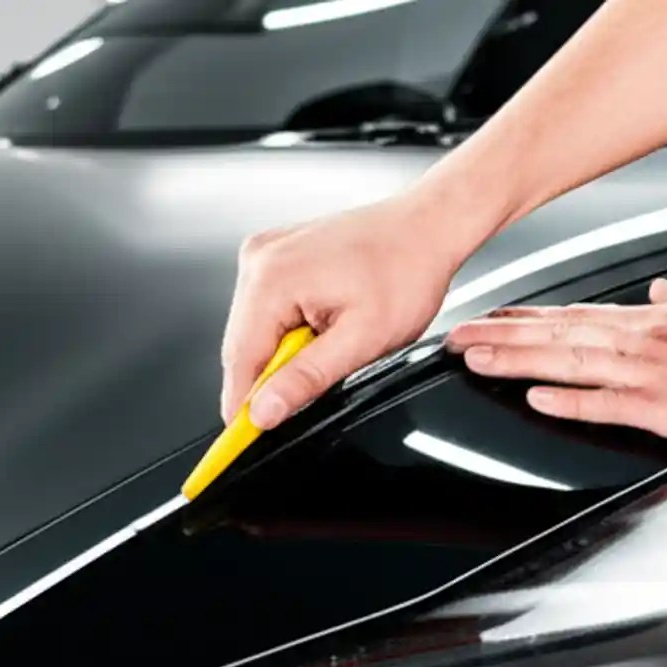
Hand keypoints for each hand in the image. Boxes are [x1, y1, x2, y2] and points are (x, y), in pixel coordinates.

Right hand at [221, 193, 473, 428]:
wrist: (427, 227)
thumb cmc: (407, 270)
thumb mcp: (362, 340)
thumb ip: (307, 379)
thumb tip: (264, 410)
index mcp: (272, 278)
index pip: (239, 359)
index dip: (244, 405)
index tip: (245, 438)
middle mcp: (261, 259)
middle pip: (243, 345)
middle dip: (272, 375)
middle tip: (314, 386)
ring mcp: (266, 253)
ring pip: (254, 330)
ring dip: (284, 351)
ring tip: (330, 340)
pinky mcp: (277, 255)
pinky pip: (267, 308)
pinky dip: (289, 329)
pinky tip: (322, 324)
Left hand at [445, 279, 666, 441]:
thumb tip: (657, 289)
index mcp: (651, 319)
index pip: (572, 315)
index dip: (525, 319)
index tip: (488, 318)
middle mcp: (641, 339)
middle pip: (555, 335)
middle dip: (500, 336)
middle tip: (452, 336)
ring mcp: (652, 371)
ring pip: (568, 362)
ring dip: (516, 361)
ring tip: (472, 357)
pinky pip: (609, 403)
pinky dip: (569, 400)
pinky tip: (535, 397)